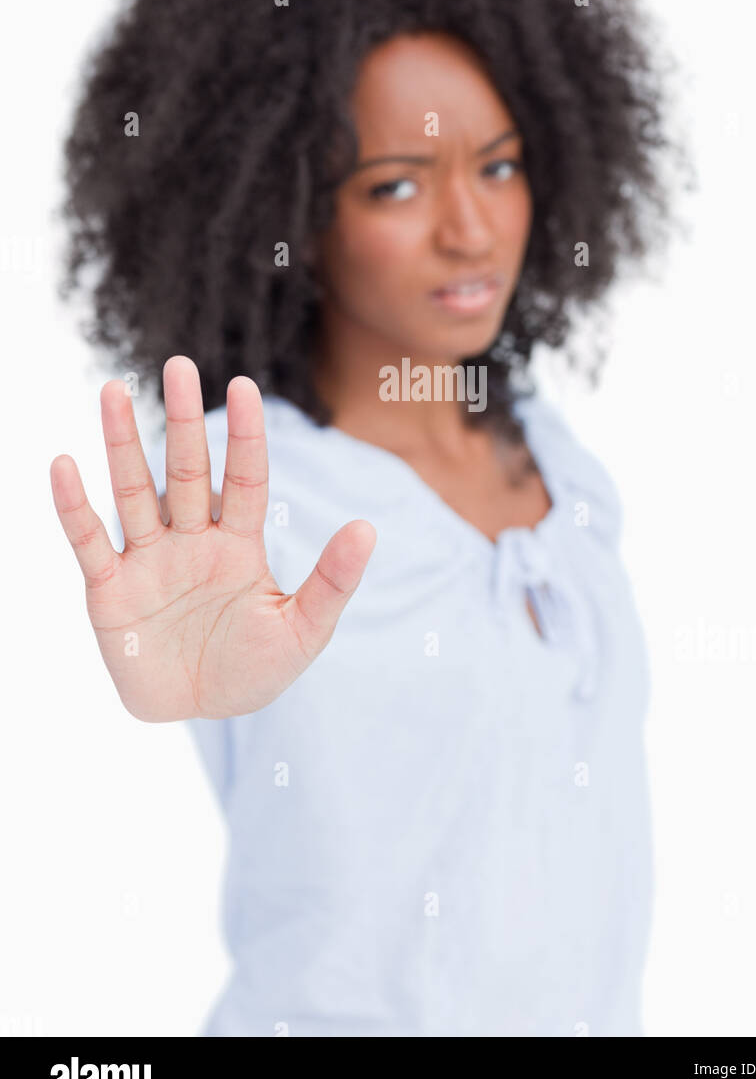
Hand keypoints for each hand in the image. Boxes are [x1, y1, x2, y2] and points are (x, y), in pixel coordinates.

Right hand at [49, 355, 375, 720]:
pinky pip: (89, 541)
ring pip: (134, 492)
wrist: (198, 713)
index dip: (244, 435)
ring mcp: (148, 560)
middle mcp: (191, 540)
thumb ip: (332, 581)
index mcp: (239, 543)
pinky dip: (75, 506)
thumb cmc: (253, 669)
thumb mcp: (303, 630)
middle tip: (179, 365)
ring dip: (121, 444)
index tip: (244, 386)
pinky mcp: (110, 591)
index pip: (244, 478)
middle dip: (181, 420)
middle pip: (187, 470)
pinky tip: (64, 465)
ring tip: (112, 390)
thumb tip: (367, 527)